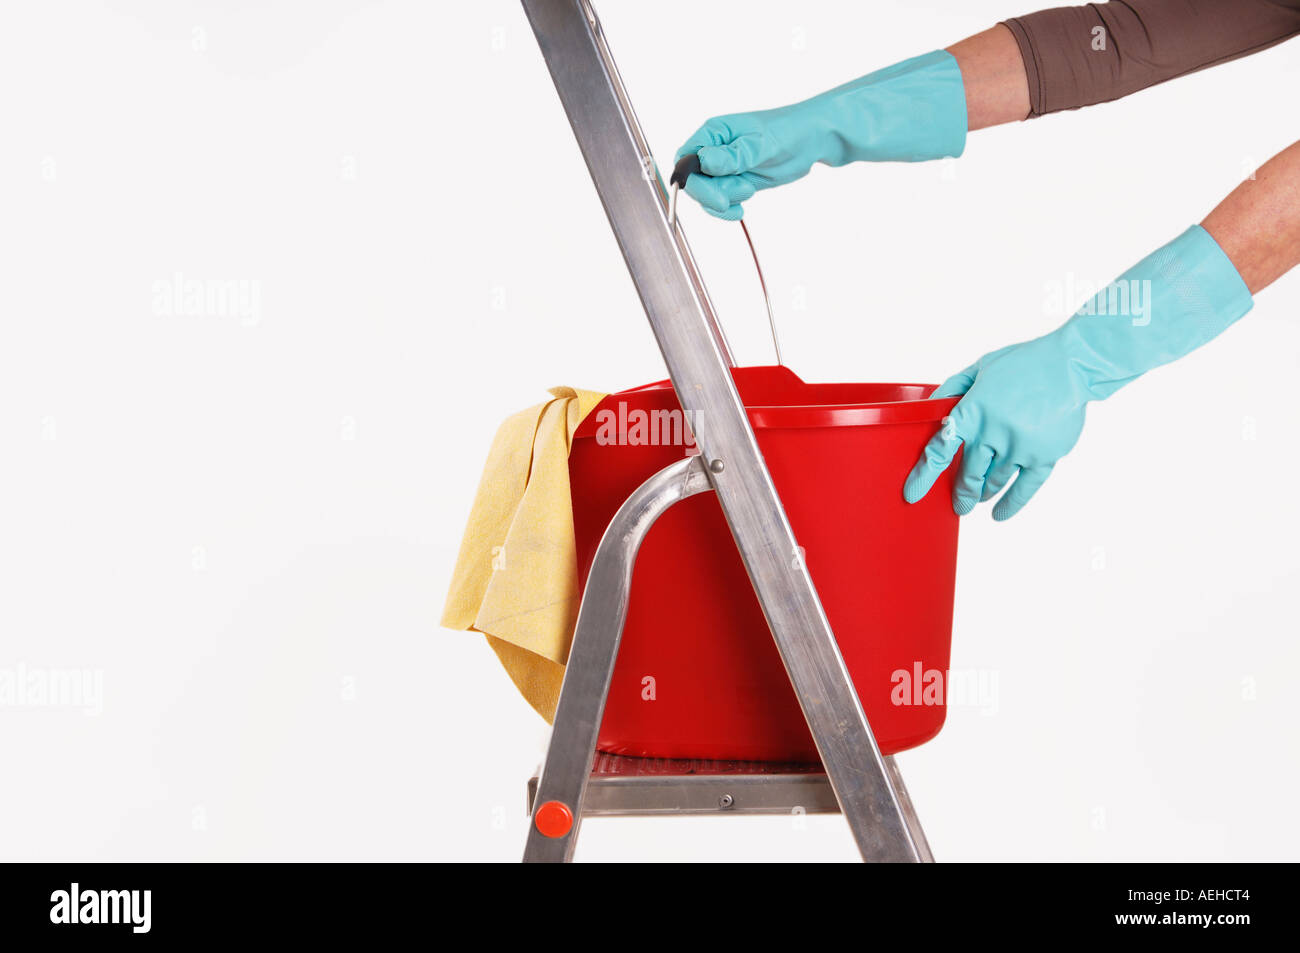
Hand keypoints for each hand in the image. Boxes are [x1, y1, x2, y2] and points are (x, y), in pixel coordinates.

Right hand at [674, 107, 833, 220]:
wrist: (811, 140)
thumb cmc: (788, 131)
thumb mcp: (760, 144)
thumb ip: (732, 155)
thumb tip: (704, 162)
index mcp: (712, 133)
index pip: (685, 160)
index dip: (692, 181)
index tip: (715, 196)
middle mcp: (712, 150)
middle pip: (693, 182)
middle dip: (713, 194)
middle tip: (743, 192)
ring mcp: (722, 168)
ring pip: (706, 195)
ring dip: (725, 200)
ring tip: (750, 189)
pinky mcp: (733, 182)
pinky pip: (719, 202)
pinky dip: (728, 210)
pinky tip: (742, 210)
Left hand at [904, 224, 1254, 520]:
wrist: (1070, 365)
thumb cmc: (1022, 364)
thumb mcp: (980, 369)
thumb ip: (952, 390)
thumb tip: (928, 408)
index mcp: (972, 411)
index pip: (940, 451)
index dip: (924, 476)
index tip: (912, 494)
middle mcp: (992, 434)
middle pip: (968, 475)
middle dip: (960, 494)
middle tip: (957, 504)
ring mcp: (1019, 448)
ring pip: (993, 482)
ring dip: (983, 493)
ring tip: (979, 498)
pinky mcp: (1044, 456)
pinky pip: (1024, 488)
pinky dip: (1011, 505)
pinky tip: (1000, 515)